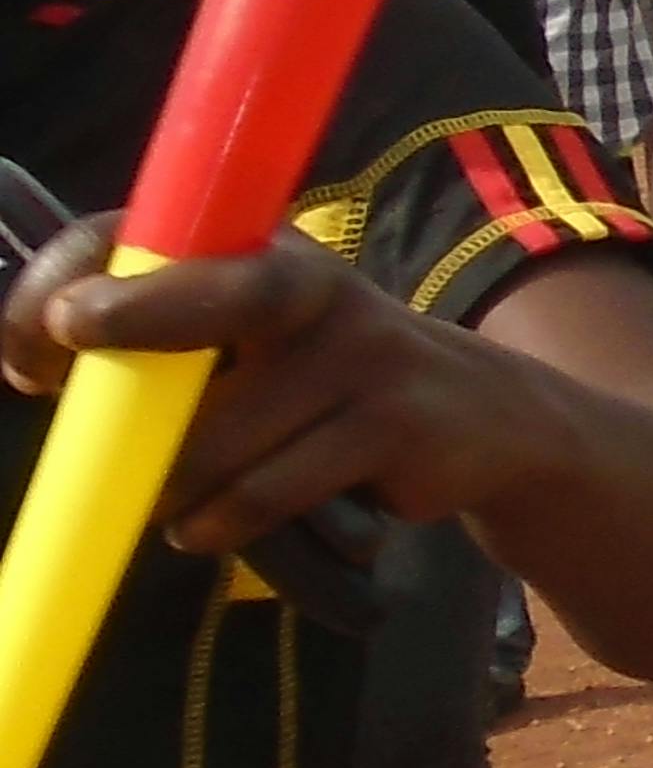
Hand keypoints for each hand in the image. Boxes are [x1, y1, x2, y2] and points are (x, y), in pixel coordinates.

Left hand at [2, 218, 549, 555]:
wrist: (491, 418)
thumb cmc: (336, 382)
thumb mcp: (262, 340)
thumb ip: (173, 339)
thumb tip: (42, 374)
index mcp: (265, 255)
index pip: (161, 239)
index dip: (82, 278)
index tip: (34, 346)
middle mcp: (317, 289)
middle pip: (219, 298)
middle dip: (131, 318)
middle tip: (53, 352)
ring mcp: (363, 355)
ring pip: (223, 434)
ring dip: (169, 485)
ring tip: (163, 509)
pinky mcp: (394, 426)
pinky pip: (271, 487)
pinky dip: (221, 519)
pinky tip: (207, 529)